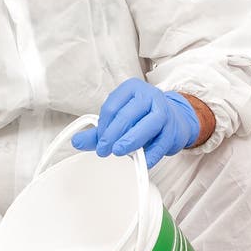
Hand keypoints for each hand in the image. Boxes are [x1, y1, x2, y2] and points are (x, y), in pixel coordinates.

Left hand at [71, 78, 199, 167]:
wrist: (174, 120)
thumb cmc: (142, 118)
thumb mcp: (118, 121)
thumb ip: (97, 132)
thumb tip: (77, 141)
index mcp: (131, 89)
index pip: (111, 107)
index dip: (102, 126)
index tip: (99, 140)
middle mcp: (149, 96)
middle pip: (126, 116)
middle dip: (112, 136)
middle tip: (103, 150)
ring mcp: (163, 112)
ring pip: (146, 126)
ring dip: (130, 141)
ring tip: (118, 152)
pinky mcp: (172, 130)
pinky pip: (159, 144)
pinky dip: (149, 155)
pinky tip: (140, 161)